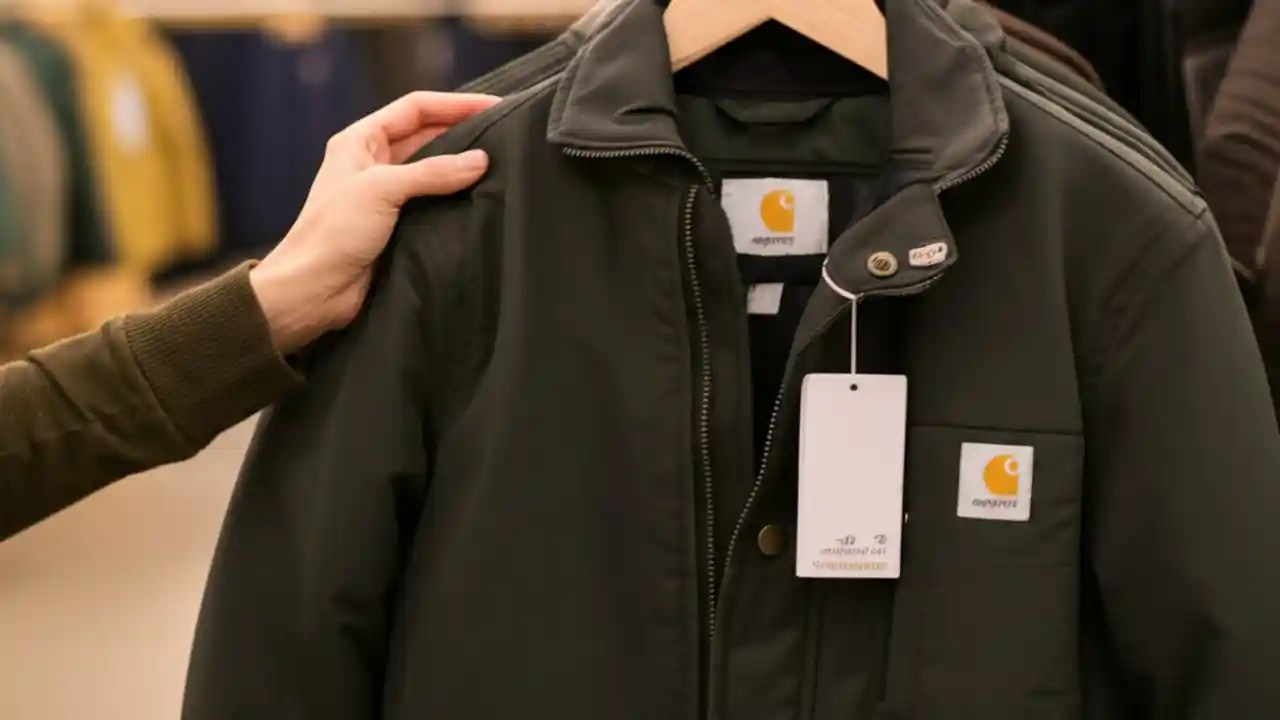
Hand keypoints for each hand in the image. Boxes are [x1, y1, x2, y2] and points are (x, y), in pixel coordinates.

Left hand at [249, 91, 499, 353]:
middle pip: (427, 136)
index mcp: (359, 141)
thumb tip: (479, 160)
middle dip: (463, 133)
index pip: (415, 108)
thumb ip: (432, 173)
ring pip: (433, 170)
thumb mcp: (381, 190)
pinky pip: (433, 202)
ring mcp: (386, 196)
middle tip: (503, 134)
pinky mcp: (397, 226)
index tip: (492, 106)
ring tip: (499, 164)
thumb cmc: (331, 234)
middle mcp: (373, 163)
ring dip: (461, 167)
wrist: (313, 291)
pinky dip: (456, 198)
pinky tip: (480, 199)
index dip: (454, 104)